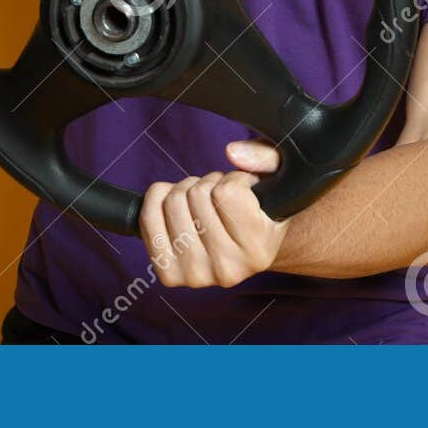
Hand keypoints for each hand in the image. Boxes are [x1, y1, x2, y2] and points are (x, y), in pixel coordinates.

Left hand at [140, 139, 287, 287]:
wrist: (249, 247)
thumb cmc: (263, 208)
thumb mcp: (280, 177)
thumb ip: (266, 157)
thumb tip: (232, 151)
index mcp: (259, 251)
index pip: (227, 191)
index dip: (235, 179)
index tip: (245, 189)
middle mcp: (228, 270)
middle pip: (197, 194)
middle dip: (209, 183)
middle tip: (221, 196)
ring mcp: (196, 276)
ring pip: (173, 201)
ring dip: (187, 190)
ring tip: (205, 204)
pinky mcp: (169, 274)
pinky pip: (148, 219)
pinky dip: (158, 201)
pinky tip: (179, 208)